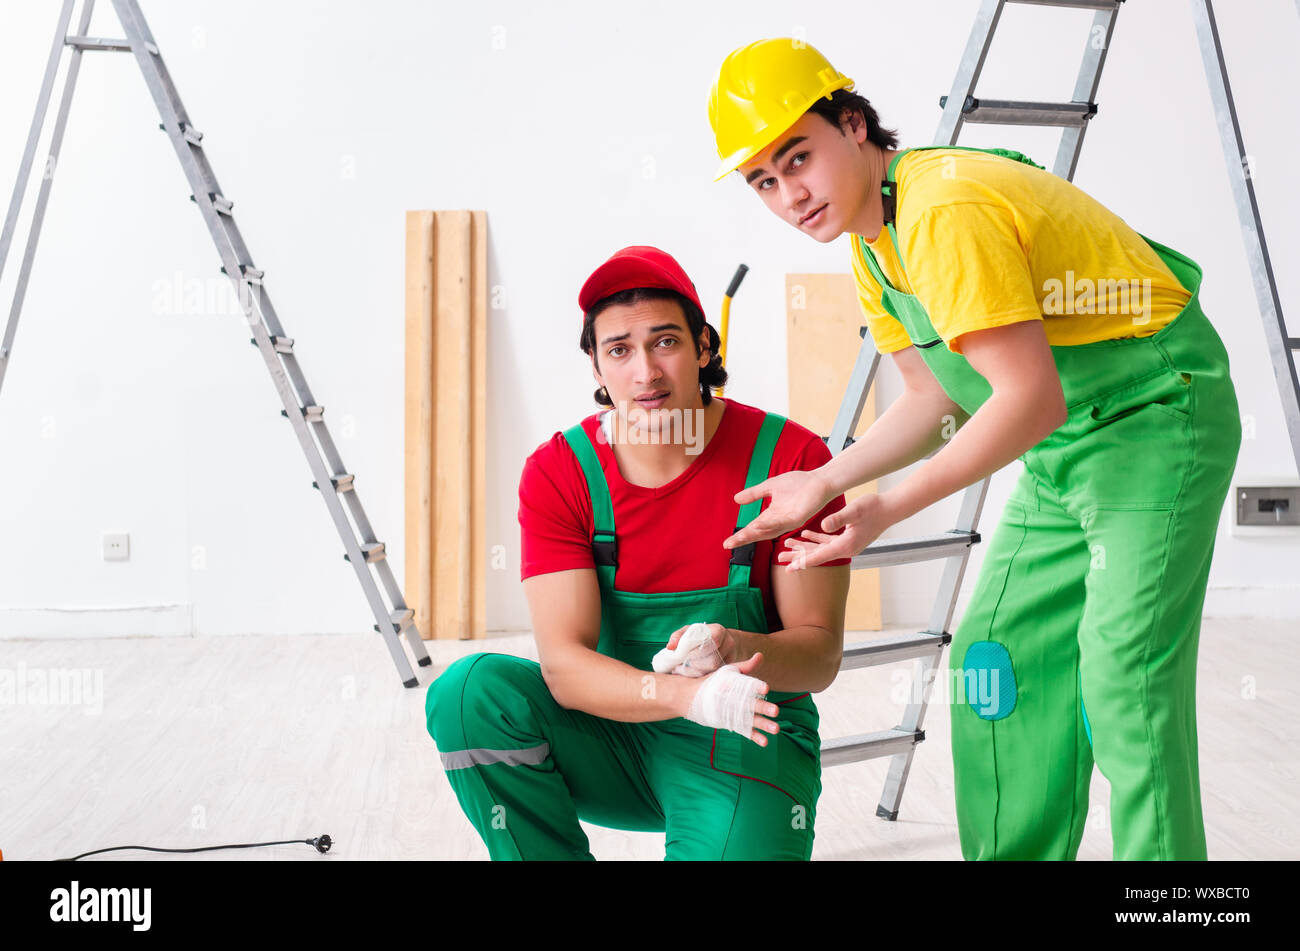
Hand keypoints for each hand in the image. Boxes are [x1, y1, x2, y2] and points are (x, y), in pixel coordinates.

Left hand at [663, 622, 732, 676]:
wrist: (722, 640)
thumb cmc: (701, 635)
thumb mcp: (689, 631)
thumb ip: (678, 636)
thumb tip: (670, 647)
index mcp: (718, 631)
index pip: (712, 641)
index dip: (698, 651)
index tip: (685, 656)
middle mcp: (728, 643)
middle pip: (713, 659)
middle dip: (695, 664)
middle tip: (681, 666)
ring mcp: (731, 656)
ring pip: (713, 669)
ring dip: (696, 672)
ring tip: (682, 670)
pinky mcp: (728, 666)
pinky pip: (714, 674)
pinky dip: (700, 675)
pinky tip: (690, 673)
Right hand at [683, 653, 780, 746]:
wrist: (689, 697)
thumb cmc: (712, 682)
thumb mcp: (727, 672)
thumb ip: (746, 666)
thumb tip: (761, 655)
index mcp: (731, 683)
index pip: (745, 684)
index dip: (756, 686)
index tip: (766, 688)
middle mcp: (731, 698)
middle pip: (749, 703)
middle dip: (762, 707)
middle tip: (776, 711)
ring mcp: (730, 712)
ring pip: (749, 719)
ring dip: (763, 724)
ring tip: (776, 729)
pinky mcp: (729, 722)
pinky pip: (743, 730)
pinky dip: (754, 736)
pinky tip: (765, 742)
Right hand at [722, 469, 834, 549]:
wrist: (818, 481)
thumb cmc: (798, 483)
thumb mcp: (769, 486)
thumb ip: (754, 494)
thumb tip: (735, 499)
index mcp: (772, 515)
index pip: (753, 527)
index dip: (741, 535)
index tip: (727, 543)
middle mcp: (779, 521)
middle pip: (758, 533)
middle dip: (744, 539)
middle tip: (728, 545)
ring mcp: (788, 521)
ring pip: (768, 531)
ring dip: (753, 534)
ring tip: (739, 539)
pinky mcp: (798, 517)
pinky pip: (781, 522)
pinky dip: (768, 525)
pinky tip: (757, 526)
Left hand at [778, 492, 893, 570]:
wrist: (890, 509)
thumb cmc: (873, 508)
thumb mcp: (854, 510)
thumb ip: (838, 518)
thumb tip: (824, 526)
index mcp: (845, 545)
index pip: (820, 556)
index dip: (803, 562)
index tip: (789, 568)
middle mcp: (845, 549)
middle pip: (817, 556)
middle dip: (798, 557)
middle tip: (781, 560)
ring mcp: (847, 545)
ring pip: (820, 549)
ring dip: (804, 547)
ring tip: (786, 546)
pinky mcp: (848, 538)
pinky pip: (828, 541)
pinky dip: (816, 538)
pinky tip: (805, 534)